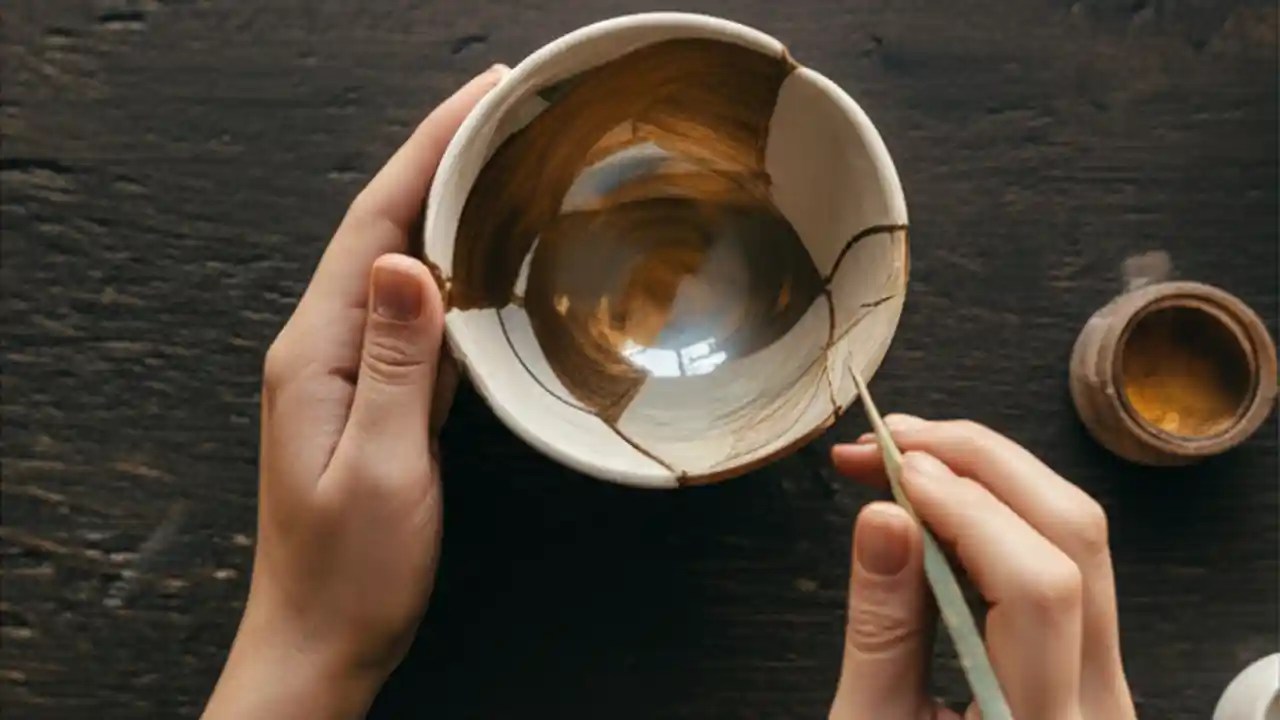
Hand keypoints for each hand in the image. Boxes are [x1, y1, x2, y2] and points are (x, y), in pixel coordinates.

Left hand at [203, 65, 506, 719]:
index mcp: (317, 353)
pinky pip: (412, 315)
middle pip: (382, 228)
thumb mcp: (379, 466)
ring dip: (444, 206)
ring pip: (398, 265)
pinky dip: (448, 270)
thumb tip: (404, 263)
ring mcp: (346, 373)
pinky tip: (481, 259)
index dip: (427, 150)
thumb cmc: (350, 573)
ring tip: (500, 161)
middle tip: (504, 111)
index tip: (480, 98)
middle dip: (439, 158)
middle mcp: (323, 349)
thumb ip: (394, 363)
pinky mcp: (372, 399)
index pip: (374, 224)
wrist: (320, 642)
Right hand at [827, 415, 1135, 719]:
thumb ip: (882, 626)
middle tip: (892, 438)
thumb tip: (883, 516)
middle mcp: (1099, 700)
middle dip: (982, 463)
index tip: (890, 468)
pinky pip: (1064, 559)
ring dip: (993, 474)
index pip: (1037, 583)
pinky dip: (1002, 510)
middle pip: (1075, 536)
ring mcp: (1105, 679)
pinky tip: (942, 499)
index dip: (965, 507)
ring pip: (1080, 536)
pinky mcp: (1089, 662)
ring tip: (907, 456)